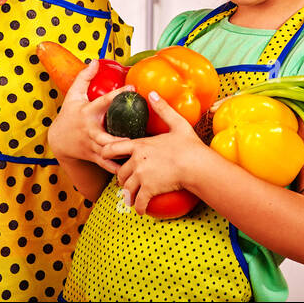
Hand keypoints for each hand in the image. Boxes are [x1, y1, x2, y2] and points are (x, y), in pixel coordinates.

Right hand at [46, 61, 131, 175]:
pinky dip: (119, 167)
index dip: (117, 94)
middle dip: (117, 139)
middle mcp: (90, 130)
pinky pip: (108, 164)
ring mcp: (92, 146)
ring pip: (107, 153)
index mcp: (88, 112)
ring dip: (121, 155)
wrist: (60, 141)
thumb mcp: (73, 95)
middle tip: (135, 138)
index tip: (132, 88)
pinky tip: (133, 168)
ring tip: (138, 154)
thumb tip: (95, 61)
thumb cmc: (70, 114)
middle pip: (104, 136)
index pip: (103, 102)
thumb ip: (84, 77)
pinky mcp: (95, 156)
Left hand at [100, 92, 208, 214]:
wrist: (197, 166)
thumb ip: (162, 109)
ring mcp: (142, 176)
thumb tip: (152, 93)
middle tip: (128, 181)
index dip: (106, 153)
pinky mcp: (149, 190)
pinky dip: (139, 207)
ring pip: (126, 189)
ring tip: (133, 197)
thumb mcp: (177, 124)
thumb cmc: (189, 145)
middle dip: (123, 178)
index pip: (111, 148)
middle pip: (119, 173)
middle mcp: (136, 161)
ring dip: (129, 195)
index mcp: (140, 145)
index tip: (106, 157)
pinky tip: (141, 209)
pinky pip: (138, 203)